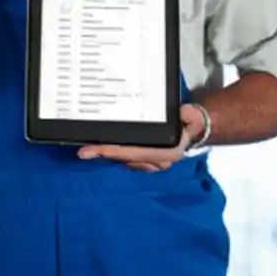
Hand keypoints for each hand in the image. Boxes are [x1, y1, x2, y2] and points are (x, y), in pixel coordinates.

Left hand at [76, 104, 205, 171]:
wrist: (193, 131)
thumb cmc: (190, 123)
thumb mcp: (192, 117)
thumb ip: (190, 115)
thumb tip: (184, 112)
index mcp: (166, 153)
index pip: (133, 152)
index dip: (111, 151)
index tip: (92, 150)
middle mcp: (157, 162)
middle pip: (124, 158)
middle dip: (103, 154)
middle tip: (83, 151)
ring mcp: (151, 163)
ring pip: (124, 160)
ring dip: (107, 155)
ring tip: (88, 150)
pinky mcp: (145, 161)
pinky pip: (126, 159)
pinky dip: (113, 154)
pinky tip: (101, 148)